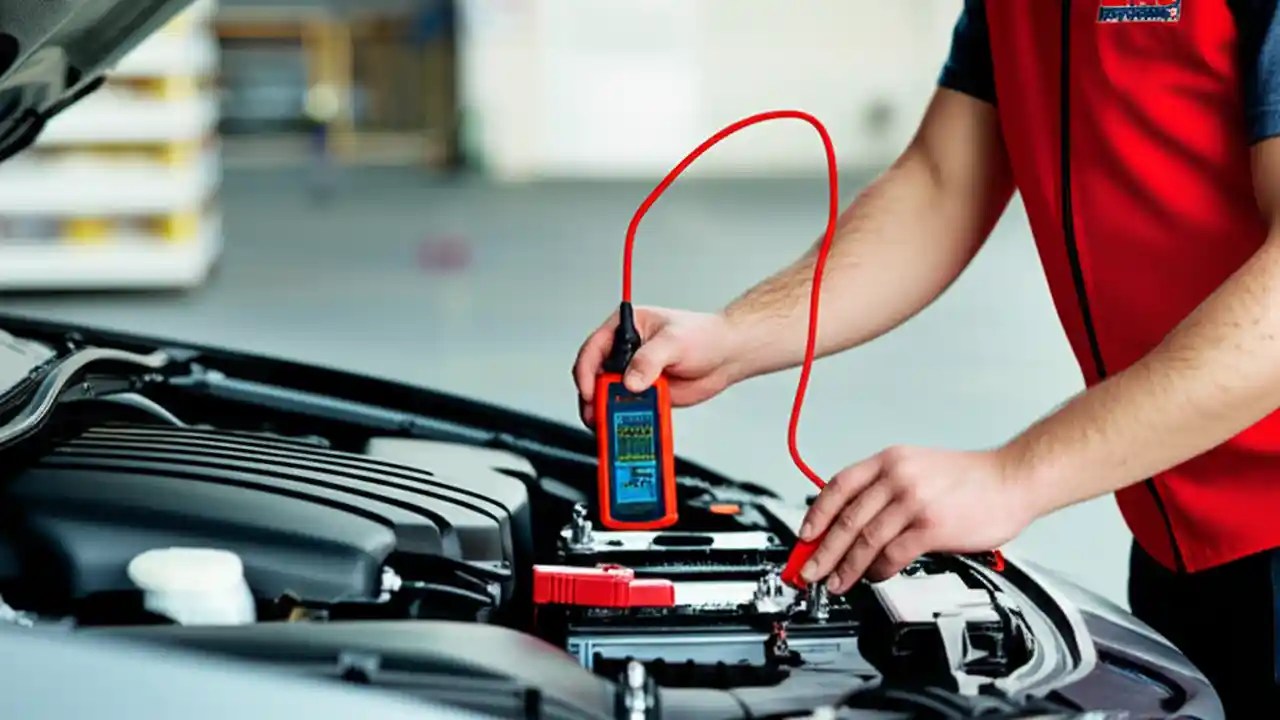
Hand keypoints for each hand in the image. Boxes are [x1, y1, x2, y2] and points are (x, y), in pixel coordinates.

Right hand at [572, 306, 742, 427]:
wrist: (727, 356)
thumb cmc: (704, 335)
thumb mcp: (674, 341)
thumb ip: (650, 360)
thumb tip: (631, 381)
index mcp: (626, 328)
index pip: (594, 348)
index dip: (587, 371)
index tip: (589, 390)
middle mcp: (626, 351)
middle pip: (596, 376)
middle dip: (593, 396)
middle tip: (596, 411)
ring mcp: (635, 374)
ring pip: (609, 395)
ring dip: (607, 410)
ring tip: (608, 422)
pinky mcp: (645, 393)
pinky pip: (628, 408)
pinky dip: (625, 418)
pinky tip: (627, 424)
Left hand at [797, 445, 1036, 593]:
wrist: (1012, 480)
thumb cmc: (970, 479)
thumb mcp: (918, 468)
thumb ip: (885, 489)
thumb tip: (851, 523)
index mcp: (890, 460)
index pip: (838, 486)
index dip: (816, 514)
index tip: (805, 536)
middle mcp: (897, 477)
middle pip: (846, 518)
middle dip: (822, 550)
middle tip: (809, 570)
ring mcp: (914, 501)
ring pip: (865, 540)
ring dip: (846, 567)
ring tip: (836, 583)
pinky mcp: (931, 526)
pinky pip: (893, 554)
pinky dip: (878, 570)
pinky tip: (874, 577)